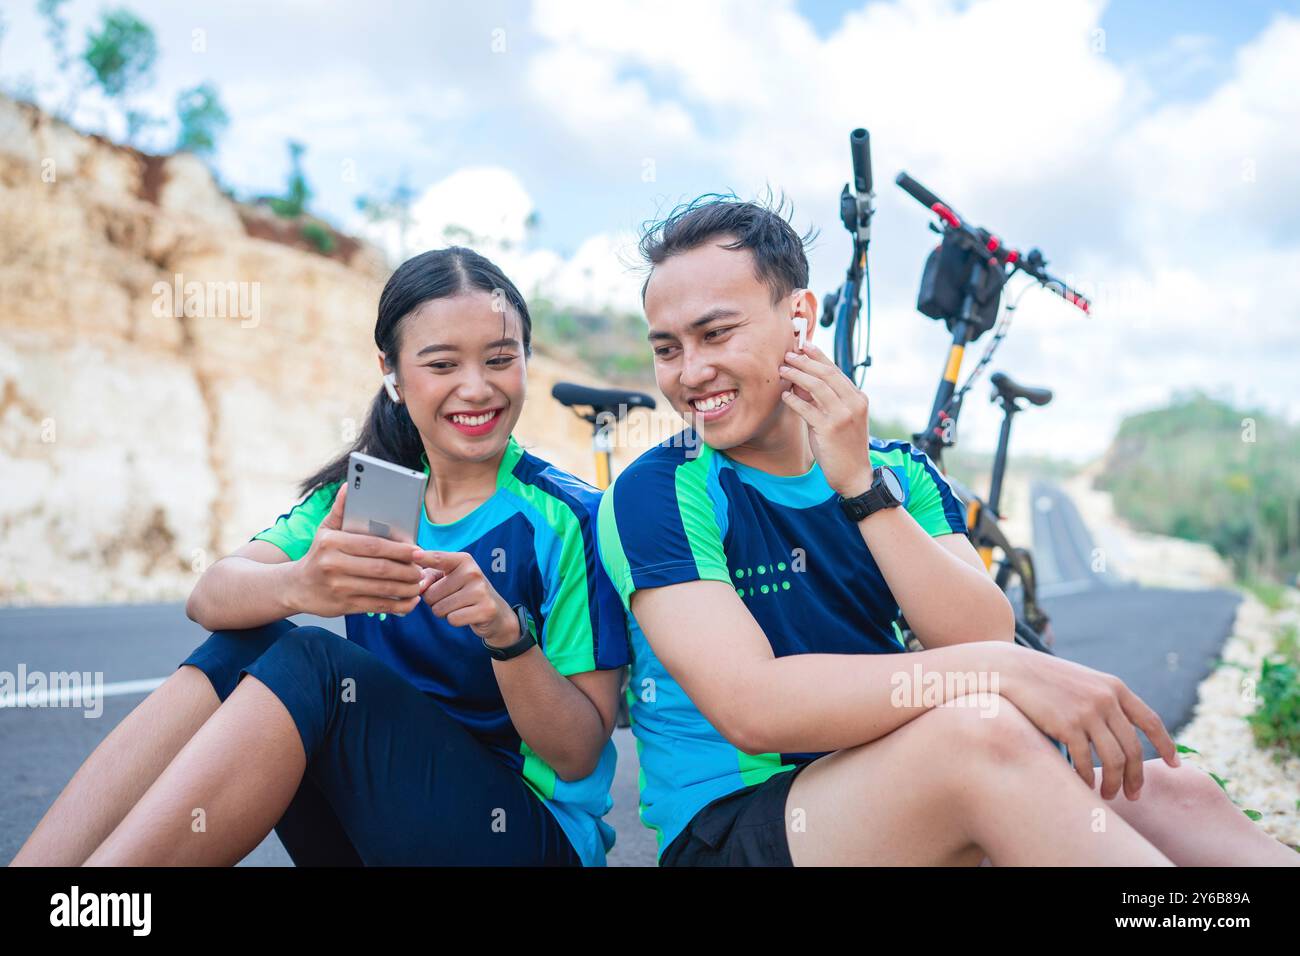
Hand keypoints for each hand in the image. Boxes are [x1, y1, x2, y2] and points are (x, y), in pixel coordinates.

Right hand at [288, 481, 438, 617]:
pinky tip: (410, 601)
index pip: (372, 545)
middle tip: (423, 569)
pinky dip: (398, 606)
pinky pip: (377, 606)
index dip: (399, 549)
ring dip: (406, 588)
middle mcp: (333, 565)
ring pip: (381, 588)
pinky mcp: (343, 606)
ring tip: (420, 583)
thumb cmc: (319, 554)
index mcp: (332, 543)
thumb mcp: (325, 530)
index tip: (418, 551)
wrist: (296, 587)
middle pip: (380, 568)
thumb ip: (340, 510)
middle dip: (406, 570)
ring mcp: (338, 587)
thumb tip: (349, 486)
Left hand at [413, 549, 519, 646]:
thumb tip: (419, 586)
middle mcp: (472, 572)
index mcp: (463, 560)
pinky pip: (452, 619)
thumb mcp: (449, 578)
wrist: (495, 611)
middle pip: (431, 594)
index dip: (424, 558)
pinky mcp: (485, 609)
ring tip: (459, 606)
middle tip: (452, 598)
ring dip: (444, 612)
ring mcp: (480, 590)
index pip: (438, 558)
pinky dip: (455, 620)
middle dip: (434, 601)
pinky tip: (466, 614)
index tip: (414, 554)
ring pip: (439, 608)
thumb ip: (429, 577)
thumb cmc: (465, 591)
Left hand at [778, 341, 872, 496]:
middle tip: (788, 355)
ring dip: (797, 375)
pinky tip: (784, 395)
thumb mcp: (838, 419)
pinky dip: (793, 400)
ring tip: (782, 370)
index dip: (818, 356)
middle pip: (826, 373)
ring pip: (816, 386)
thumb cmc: (844, 447)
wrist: (855, 475)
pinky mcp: (830, 429)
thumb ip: (823, 400)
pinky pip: (806, 408)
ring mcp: (843, 415)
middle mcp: (853, 403)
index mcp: (858, 398)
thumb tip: (799, 382)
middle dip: (804, 362)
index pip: (835, 370)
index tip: (803, 346)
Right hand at [994, 642, 1179, 799]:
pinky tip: (1084, 786)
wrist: (1012, 669)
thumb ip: (1104, 701)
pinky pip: (1086, 762)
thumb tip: (1123, 735)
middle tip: (1133, 795)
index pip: (1151, 721)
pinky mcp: (1067, 725)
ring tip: (1109, 795)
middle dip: (1136, 777)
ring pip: (1114, 760)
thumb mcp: (1083, 682)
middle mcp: (1106, 699)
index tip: (1175, 764)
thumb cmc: (1045, 680)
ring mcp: (1087, 712)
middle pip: (1133, 749)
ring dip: (1114, 783)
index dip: (1166, 745)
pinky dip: (1087, 778)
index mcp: (1115, 687)